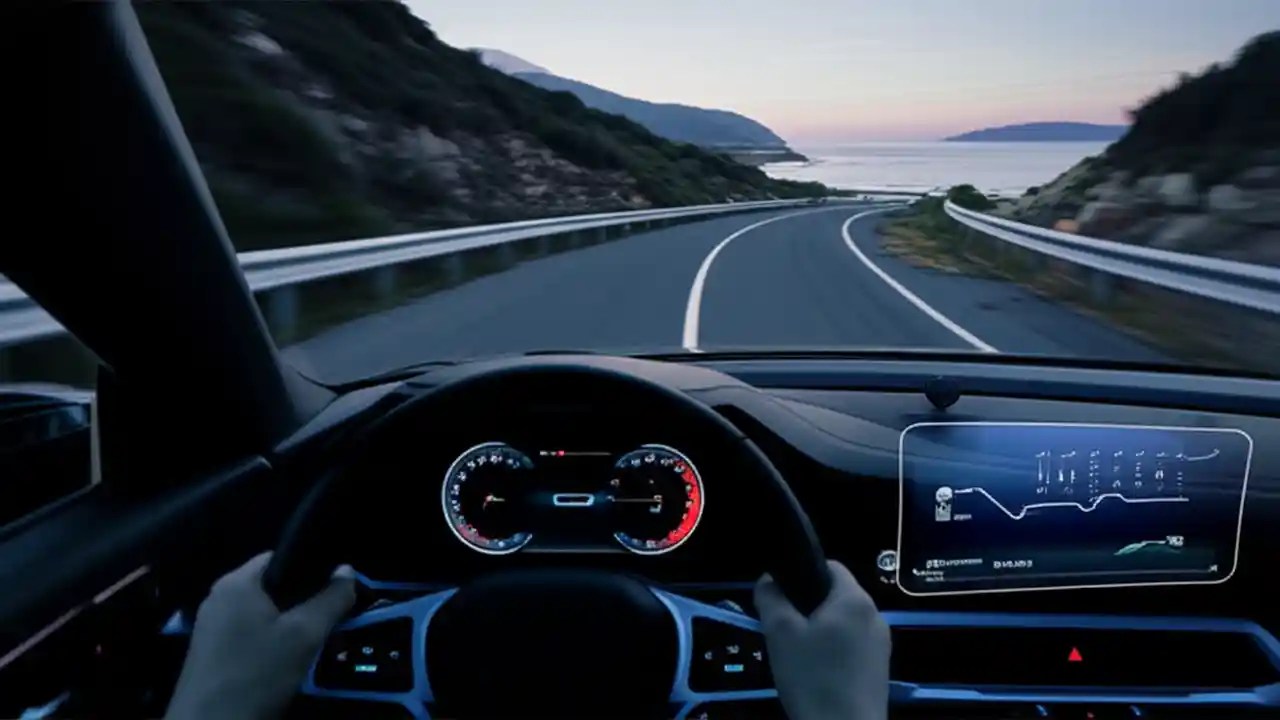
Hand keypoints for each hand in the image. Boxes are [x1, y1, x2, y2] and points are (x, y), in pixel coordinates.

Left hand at [165, 553, 355, 719]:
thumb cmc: (257, 672)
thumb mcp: (304, 635)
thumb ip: (331, 599)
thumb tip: (347, 570)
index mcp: (236, 582)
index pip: (280, 556)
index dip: (313, 567)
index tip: (338, 587)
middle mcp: (218, 597)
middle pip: (273, 586)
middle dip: (304, 599)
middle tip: (333, 616)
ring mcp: (211, 627)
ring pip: (262, 613)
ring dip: (290, 623)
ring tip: (316, 638)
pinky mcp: (210, 653)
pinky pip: (249, 633)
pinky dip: (271, 640)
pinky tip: (288, 659)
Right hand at [755, 561, 890, 719]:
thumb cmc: (812, 677)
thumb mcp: (780, 633)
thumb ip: (771, 598)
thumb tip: (768, 579)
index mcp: (855, 599)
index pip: (831, 566)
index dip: (803, 573)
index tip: (781, 596)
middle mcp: (876, 615)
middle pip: (837, 596)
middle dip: (809, 606)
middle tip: (783, 628)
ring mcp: (881, 644)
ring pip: (844, 623)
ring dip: (820, 630)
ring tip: (797, 653)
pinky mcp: (880, 669)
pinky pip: (853, 646)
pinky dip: (834, 651)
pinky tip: (816, 672)